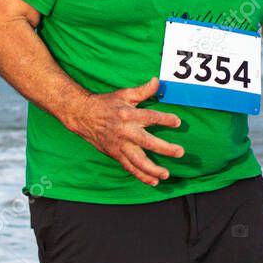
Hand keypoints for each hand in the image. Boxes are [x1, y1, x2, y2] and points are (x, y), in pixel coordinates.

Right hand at [69, 77, 184, 186]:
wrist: (83, 116)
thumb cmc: (105, 104)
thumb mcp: (124, 94)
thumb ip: (142, 91)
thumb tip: (158, 81)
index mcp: (129, 115)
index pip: (151, 118)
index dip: (165, 120)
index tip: (177, 122)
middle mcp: (126, 132)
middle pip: (147, 142)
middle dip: (164, 148)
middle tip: (179, 152)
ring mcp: (120, 145)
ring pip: (138, 160)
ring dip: (152, 169)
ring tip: (166, 174)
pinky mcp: (116, 154)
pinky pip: (130, 167)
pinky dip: (141, 175)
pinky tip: (153, 181)